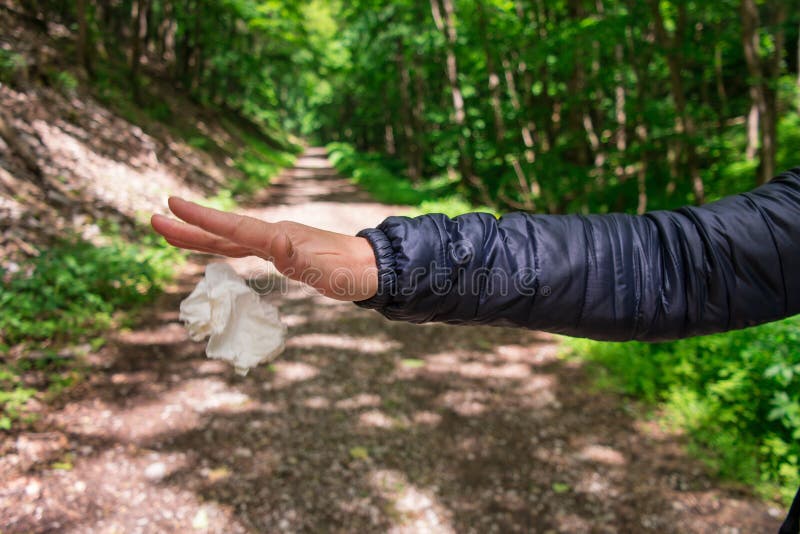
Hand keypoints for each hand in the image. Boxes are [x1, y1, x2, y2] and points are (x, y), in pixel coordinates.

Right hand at [151, 197, 378, 301]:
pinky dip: (221, 245)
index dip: (202, 219)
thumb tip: (274, 243)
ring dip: (200, 236)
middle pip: (224, 232)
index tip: (172, 205)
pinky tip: (215, 246)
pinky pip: (243, 247)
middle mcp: (273, 236)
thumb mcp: (326, 268)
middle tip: (153, 220)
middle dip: (189, 228)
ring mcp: (277, 242)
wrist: (373, 268)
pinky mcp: (283, 252)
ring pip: (230, 239)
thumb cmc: (350, 272)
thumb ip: (299, 256)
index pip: (233, 228)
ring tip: (172, 231)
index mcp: (278, 238)